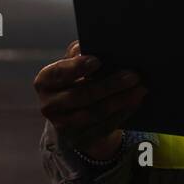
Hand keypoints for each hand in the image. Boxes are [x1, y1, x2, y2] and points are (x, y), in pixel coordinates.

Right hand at [34, 39, 147, 156]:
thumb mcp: (73, 64)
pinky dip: (122, 114)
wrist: (74, 111)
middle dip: (109, 85)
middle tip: (133, 75)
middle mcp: (49, 105)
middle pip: (81, 95)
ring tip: (140, 89)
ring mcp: (62, 126)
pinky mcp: (78, 140)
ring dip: (120, 101)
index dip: (77, 67)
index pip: (59, 73)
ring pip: (94, 114)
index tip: (97, 61)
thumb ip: (79, 53)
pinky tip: (135, 102)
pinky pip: (103, 127)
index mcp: (44, 81)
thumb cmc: (76, 78)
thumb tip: (96, 44)